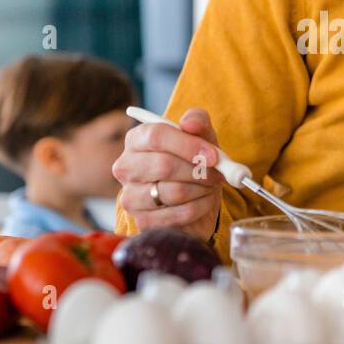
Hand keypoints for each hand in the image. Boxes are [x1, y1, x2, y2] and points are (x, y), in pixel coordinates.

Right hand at [112, 107, 225, 242]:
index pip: (156, 136)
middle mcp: (126, 167)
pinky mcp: (142, 221)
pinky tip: (204, 201)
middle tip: (217, 173)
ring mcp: (131, 197)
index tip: (213, 155)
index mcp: (137, 140)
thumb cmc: (194, 160)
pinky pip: (179, 214)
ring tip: (210, 186)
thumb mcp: (201, 136)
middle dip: (199, 170)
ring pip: (173, 192)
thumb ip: (198, 122)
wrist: (195, 196)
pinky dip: (200, 208)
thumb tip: (190, 123)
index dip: (188, 145)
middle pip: (164, 165)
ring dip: (202, 189)